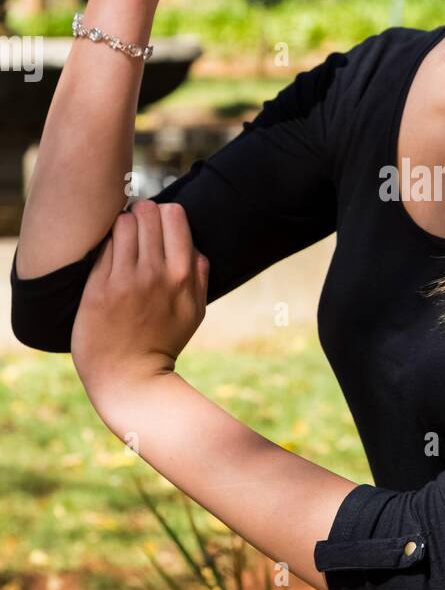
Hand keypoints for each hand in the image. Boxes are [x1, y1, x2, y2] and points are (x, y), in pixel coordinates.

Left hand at [71, 201, 208, 411]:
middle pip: (147, 212)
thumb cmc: (163, 342)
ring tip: (121, 242)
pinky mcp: (99, 289)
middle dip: (141, 215)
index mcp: (182, 276)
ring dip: (121, 227)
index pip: (174, 214)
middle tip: (136, 229)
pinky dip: (106, 247)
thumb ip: (199, 276)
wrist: (130, 378)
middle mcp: (156, 274)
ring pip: (122, 223)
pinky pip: (103, 247)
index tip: (156, 226)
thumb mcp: (195, 312)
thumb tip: (193, 247)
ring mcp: (125, 280)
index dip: (163, 215)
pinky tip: (109, 259)